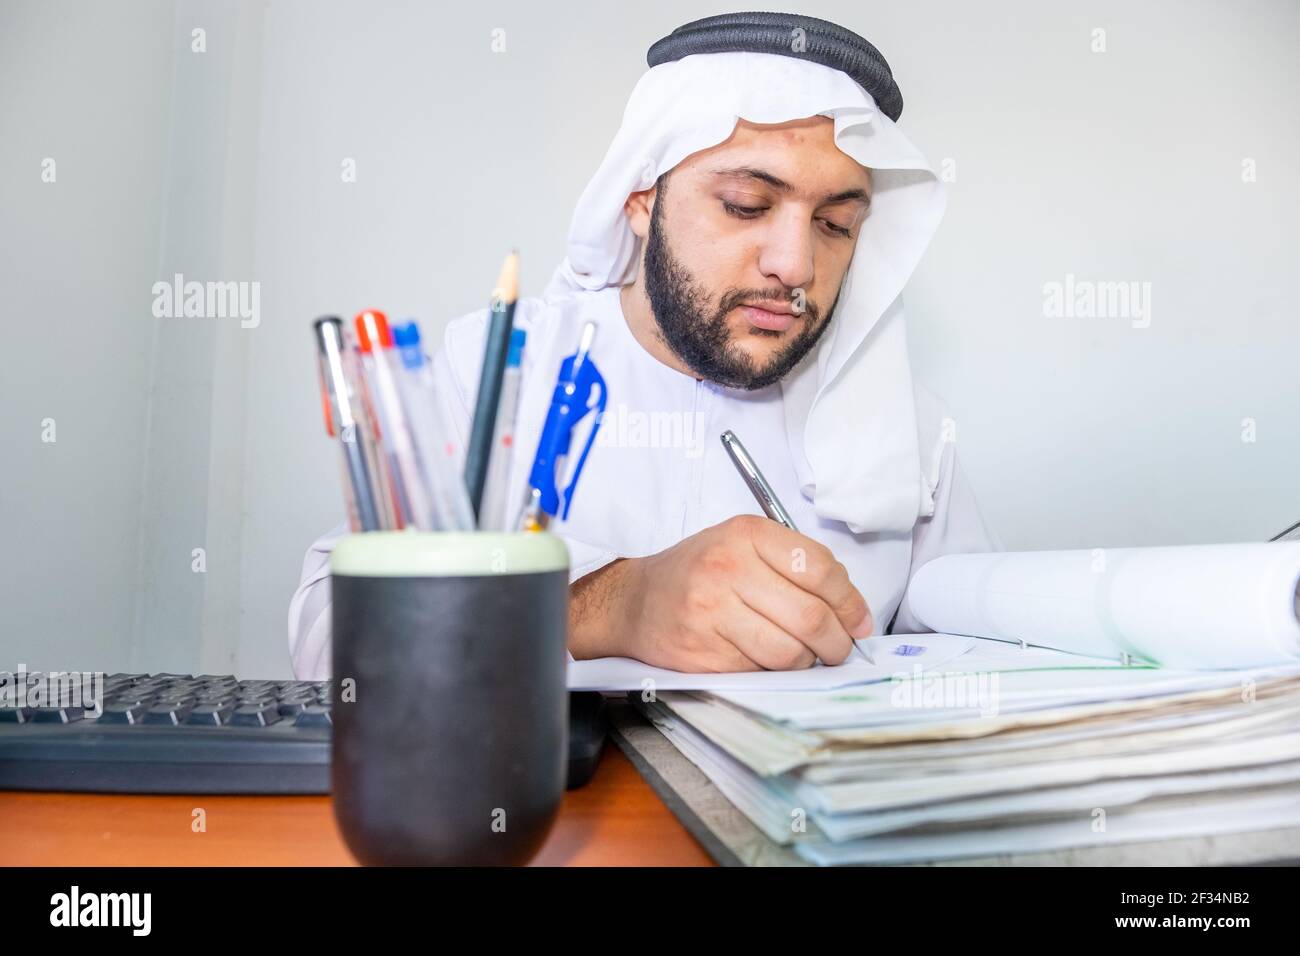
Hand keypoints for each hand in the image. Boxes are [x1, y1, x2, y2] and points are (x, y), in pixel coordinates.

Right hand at [569, 515, 872, 671]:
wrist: (634, 600)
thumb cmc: (699, 571)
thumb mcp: (743, 544)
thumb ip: (796, 564)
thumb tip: (853, 611)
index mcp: (746, 535)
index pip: (820, 569)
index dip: (850, 602)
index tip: (859, 622)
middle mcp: (729, 569)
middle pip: (810, 617)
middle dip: (837, 642)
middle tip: (839, 649)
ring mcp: (712, 613)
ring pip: (789, 652)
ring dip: (807, 662)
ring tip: (804, 656)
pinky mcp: (703, 653)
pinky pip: (760, 671)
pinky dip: (774, 673)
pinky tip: (766, 659)